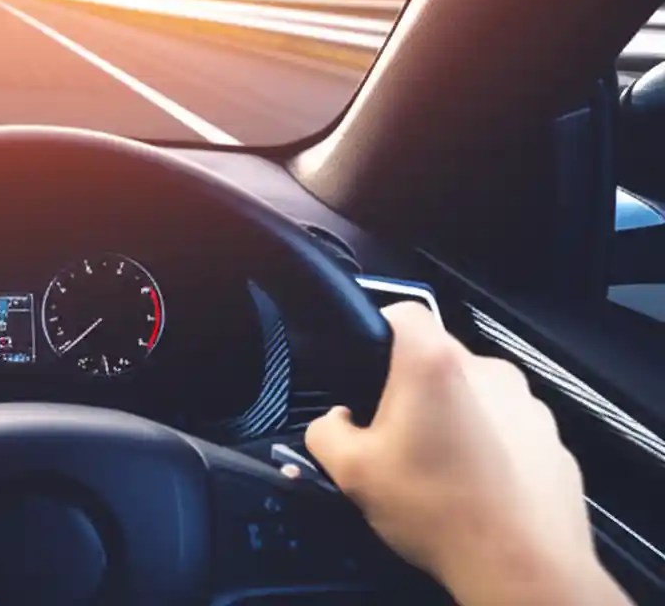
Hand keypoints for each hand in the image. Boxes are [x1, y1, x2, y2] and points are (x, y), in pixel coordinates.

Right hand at [306, 303, 628, 605]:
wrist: (520, 566)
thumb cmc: (437, 510)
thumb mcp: (351, 472)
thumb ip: (325, 432)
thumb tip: (333, 422)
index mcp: (435, 364)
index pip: (401, 310)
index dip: (377, 332)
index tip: (367, 372)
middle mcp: (489, 371)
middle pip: (437, 359)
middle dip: (413, 392)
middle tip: (395, 440)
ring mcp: (529, 404)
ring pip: (475, 395)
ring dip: (455, 420)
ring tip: (438, 472)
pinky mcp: (553, 439)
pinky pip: (508, 429)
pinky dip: (490, 448)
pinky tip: (474, 488)